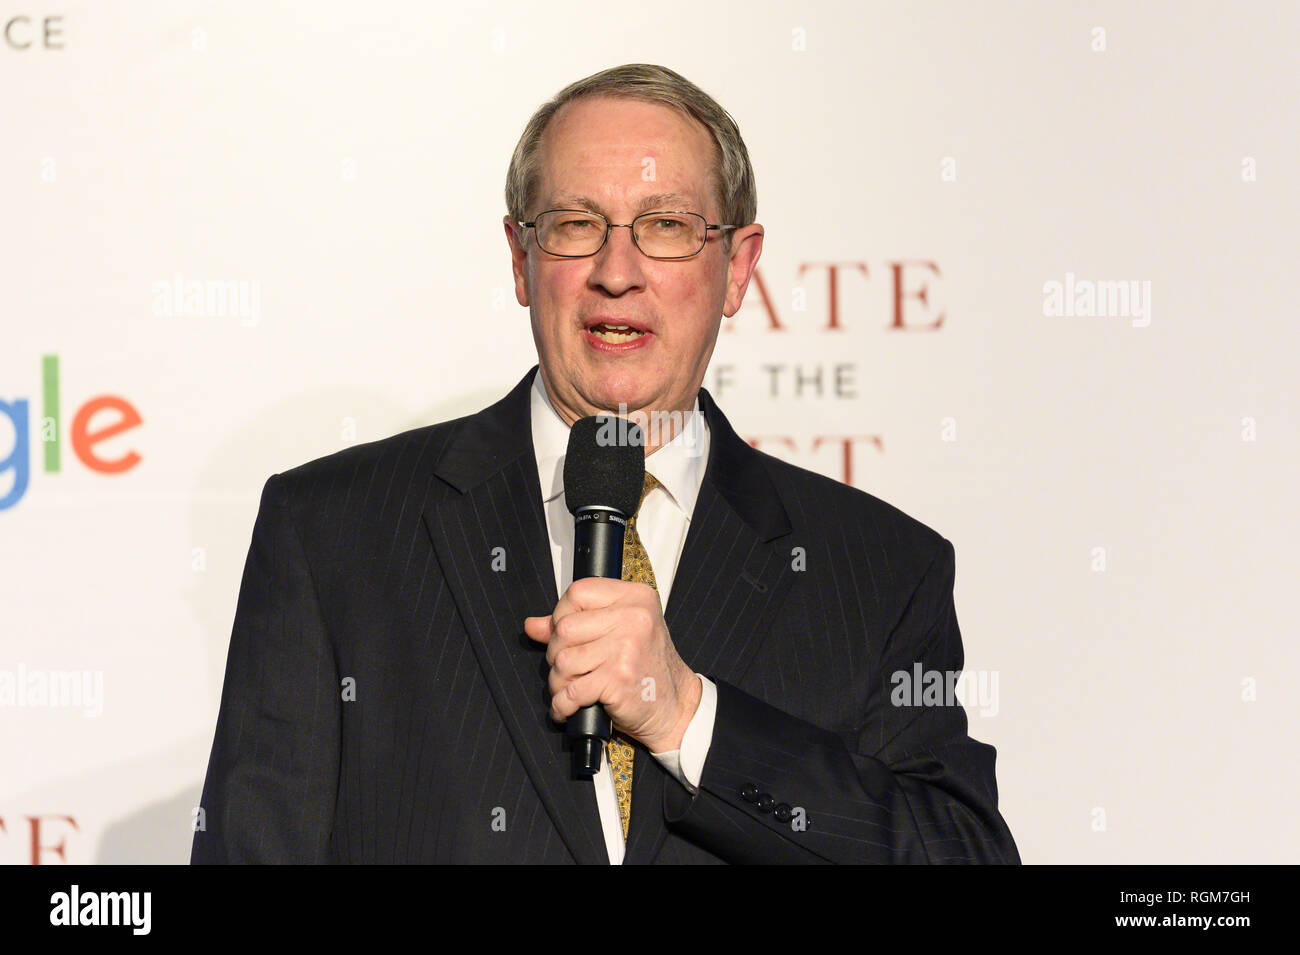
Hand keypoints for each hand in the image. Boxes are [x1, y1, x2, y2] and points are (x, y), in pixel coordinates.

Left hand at [524, 577, 701, 752]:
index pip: (577, 592)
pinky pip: (571, 691)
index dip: (562, 614)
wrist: (676, 706)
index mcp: (635, 598)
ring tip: (571, 688)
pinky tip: (568, 708)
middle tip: (570, 668)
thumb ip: (577, 624)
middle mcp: (634, 617)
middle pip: (565, 628)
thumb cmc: (648, 669)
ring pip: (563, 660)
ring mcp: (626, 647)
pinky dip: (562, 705)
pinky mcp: (618, 678)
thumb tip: (533, 625)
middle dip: (556, 653)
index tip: (566, 635)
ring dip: (559, 681)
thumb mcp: (620, 634)